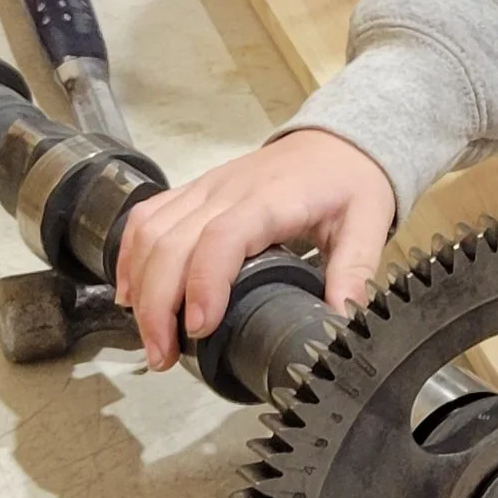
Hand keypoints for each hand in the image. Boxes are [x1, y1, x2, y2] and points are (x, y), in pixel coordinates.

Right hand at [115, 130, 395, 370]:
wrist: (340, 141)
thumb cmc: (351, 180)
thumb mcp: (368, 223)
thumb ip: (355, 272)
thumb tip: (339, 322)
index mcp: (273, 198)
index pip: (222, 237)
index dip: (203, 283)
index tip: (199, 328)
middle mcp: (230, 190)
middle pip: (173, 242)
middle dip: (159, 306)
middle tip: (165, 356)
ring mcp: (207, 188)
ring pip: (151, 232)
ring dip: (139, 287)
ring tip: (151, 339)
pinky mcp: (195, 192)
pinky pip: (147, 217)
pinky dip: (129, 256)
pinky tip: (131, 294)